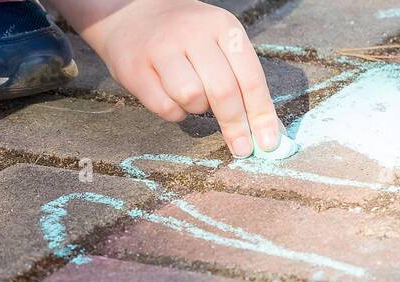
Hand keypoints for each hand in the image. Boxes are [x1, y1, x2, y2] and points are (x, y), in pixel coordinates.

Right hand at [58, 0, 279, 156]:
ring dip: (198, 108)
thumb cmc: (186, 39)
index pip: (250, 77)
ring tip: (193, 96)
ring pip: (192, 97)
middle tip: (241, 148)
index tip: (268, 143)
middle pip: (223, 91)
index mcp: (222, 26)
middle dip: (236, 125)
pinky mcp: (136, 68)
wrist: (130, 15)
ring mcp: (162, 48)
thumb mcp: (219, 42)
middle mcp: (194, 32)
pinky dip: (174, 112)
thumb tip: (267, 131)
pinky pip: (165, 107)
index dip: (261, 114)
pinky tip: (171, 96)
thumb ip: (242, 80)